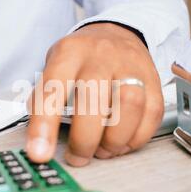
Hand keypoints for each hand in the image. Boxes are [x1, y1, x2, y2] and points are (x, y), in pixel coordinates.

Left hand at [26, 23, 163, 165]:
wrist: (116, 34)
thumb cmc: (81, 59)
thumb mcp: (54, 66)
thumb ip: (44, 100)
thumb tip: (37, 140)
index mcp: (70, 53)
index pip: (53, 89)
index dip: (44, 125)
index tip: (39, 153)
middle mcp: (101, 56)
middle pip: (94, 99)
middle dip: (84, 139)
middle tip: (77, 156)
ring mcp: (131, 67)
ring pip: (129, 105)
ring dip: (114, 140)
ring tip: (103, 151)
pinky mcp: (153, 80)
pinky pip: (151, 114)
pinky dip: (136, 138)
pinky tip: (123, 142)